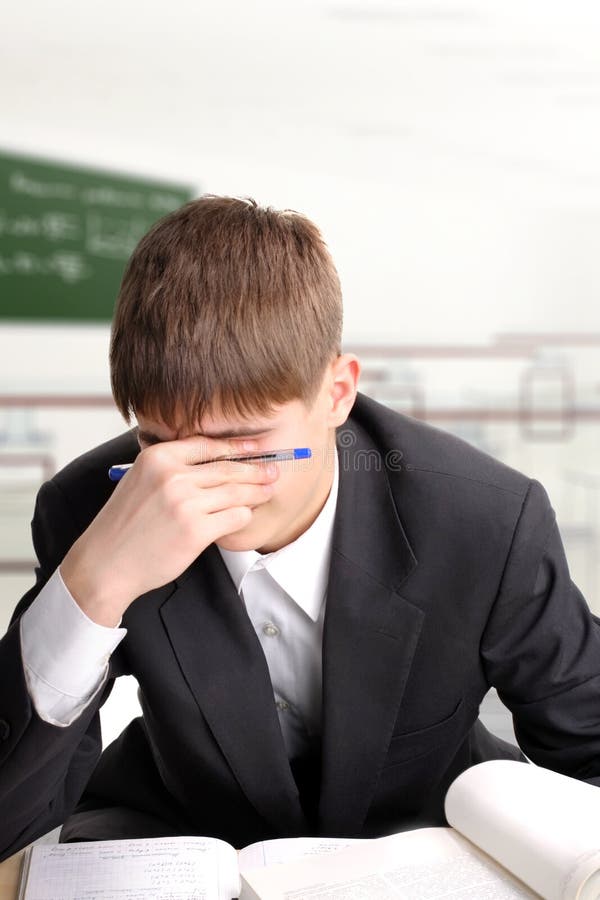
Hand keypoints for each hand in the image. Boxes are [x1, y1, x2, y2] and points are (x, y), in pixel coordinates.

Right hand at [60, 436, 278, 625]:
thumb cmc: (124, 525)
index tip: (256, 448)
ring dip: (257, 492)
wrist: (105, 563)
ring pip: (236, 492)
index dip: (238, 446)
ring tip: (269, 491)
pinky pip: (234, 517)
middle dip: (256, 470)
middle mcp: (172, 476)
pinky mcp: (196, 530)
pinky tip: (246, 515)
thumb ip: (170, 468)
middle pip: (228, 468)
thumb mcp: (140, 481)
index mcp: (157, 458)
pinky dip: (244, 515)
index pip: (208, 444)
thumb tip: (214, 460)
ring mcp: (185, 503)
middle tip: (273, 471)